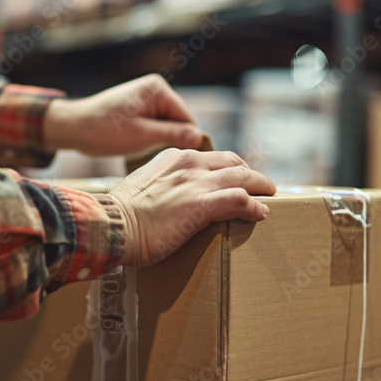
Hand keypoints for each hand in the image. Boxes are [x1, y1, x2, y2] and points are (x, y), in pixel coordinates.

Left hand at [43, 74, 203, 155]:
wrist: (73, 127)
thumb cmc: (103, 130)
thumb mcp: (142, 136)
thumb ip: (173, 135)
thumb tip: (200, 138)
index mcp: (158, 89)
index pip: (187, 119)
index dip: (186, 141)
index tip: (180, 160)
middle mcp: (155, 88)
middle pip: (178, 121)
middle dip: (170, 140)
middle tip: (157, 157)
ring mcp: (147, 97)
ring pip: (167, 125)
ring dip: (159, 140)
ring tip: (143, 150)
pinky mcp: (139, 107)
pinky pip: (155, 125)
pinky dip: (150, 137)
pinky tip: (138, 145)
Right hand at [106, 149, 275, 266]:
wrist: (111, 224)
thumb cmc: (121, 214)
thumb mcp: (144, 186)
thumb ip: (163, 184)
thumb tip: (172, 199)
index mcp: (174, 158)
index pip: (213, 157)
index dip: (231, 167)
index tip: (237, 177)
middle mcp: (189, 164)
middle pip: (234, 162)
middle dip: (251, 174)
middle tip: (262, 186)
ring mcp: (197, 183)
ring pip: (243, 178)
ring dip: (261, 188)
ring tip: (269, 197)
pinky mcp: (202, 205)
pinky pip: (241, 200)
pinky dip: (255, 206)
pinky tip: (260, 213)